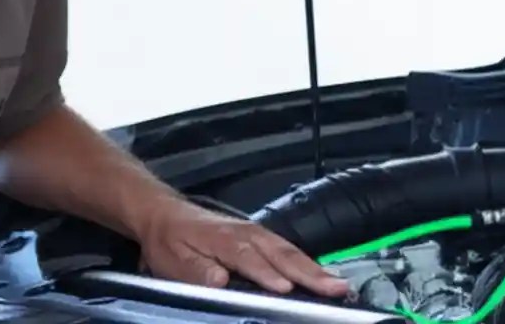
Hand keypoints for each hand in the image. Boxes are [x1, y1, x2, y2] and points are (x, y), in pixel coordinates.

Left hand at [136, 200, 348, 297]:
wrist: (166, 215)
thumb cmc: (169, 241)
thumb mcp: (171, 258)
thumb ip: (195, 270)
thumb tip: (218, 281)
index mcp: (225, 240)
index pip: (249, 259)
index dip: (267, 274)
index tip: (285, 289)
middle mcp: (248, 234)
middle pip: (283, 254)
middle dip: (310, 273)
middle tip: (335, 288)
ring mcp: (258, 235)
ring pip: (291, 252)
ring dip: (316, 269)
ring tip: (339, 284)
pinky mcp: (262, 239)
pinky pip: (289, 251)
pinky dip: (308, 264)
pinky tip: (322, 275)